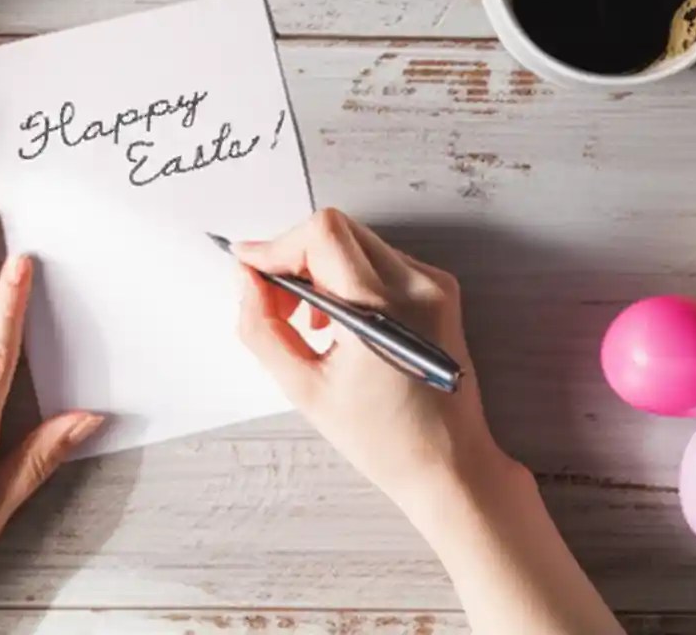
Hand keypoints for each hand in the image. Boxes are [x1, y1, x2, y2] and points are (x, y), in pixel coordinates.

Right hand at [235, 208, 515, 507]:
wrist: (449, 465)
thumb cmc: (384, 440)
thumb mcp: (304, 389)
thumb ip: (263, 328)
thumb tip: (247, 281)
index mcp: (381, 310)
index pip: (320, 235)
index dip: (276, 246)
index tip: (250, 267)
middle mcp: (416, 286)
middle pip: (336, 229)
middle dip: (294, 257)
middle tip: (275, 301)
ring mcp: (434, 285)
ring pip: (355, 241)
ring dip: (319, 267)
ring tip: (308, 320)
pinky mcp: (439, 290)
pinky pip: (378, 260)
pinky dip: (346, 278)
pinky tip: (339, 322)